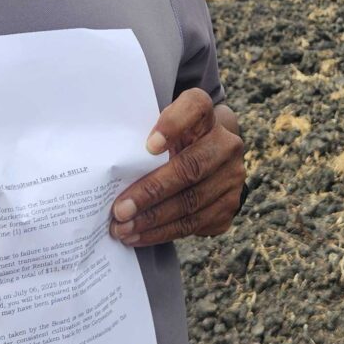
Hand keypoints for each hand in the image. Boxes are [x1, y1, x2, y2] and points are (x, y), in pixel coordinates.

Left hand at [110, 90, 244, 246]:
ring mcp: (232, 177)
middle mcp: (227, 144)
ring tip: (123, 229)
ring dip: (153, 220)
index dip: (174, 124)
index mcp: (206, 116)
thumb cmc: (173, 142)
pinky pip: (195, 224)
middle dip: (151, 192)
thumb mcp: (162, 129)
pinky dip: (164, 232)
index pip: (196, 107)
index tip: (149, 146)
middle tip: (120, 210)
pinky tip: (140, 235)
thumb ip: (143, 135)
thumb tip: (111, 167)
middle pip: (191, 168)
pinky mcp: (230, 205)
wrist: (208, 158)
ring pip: (192, 203)